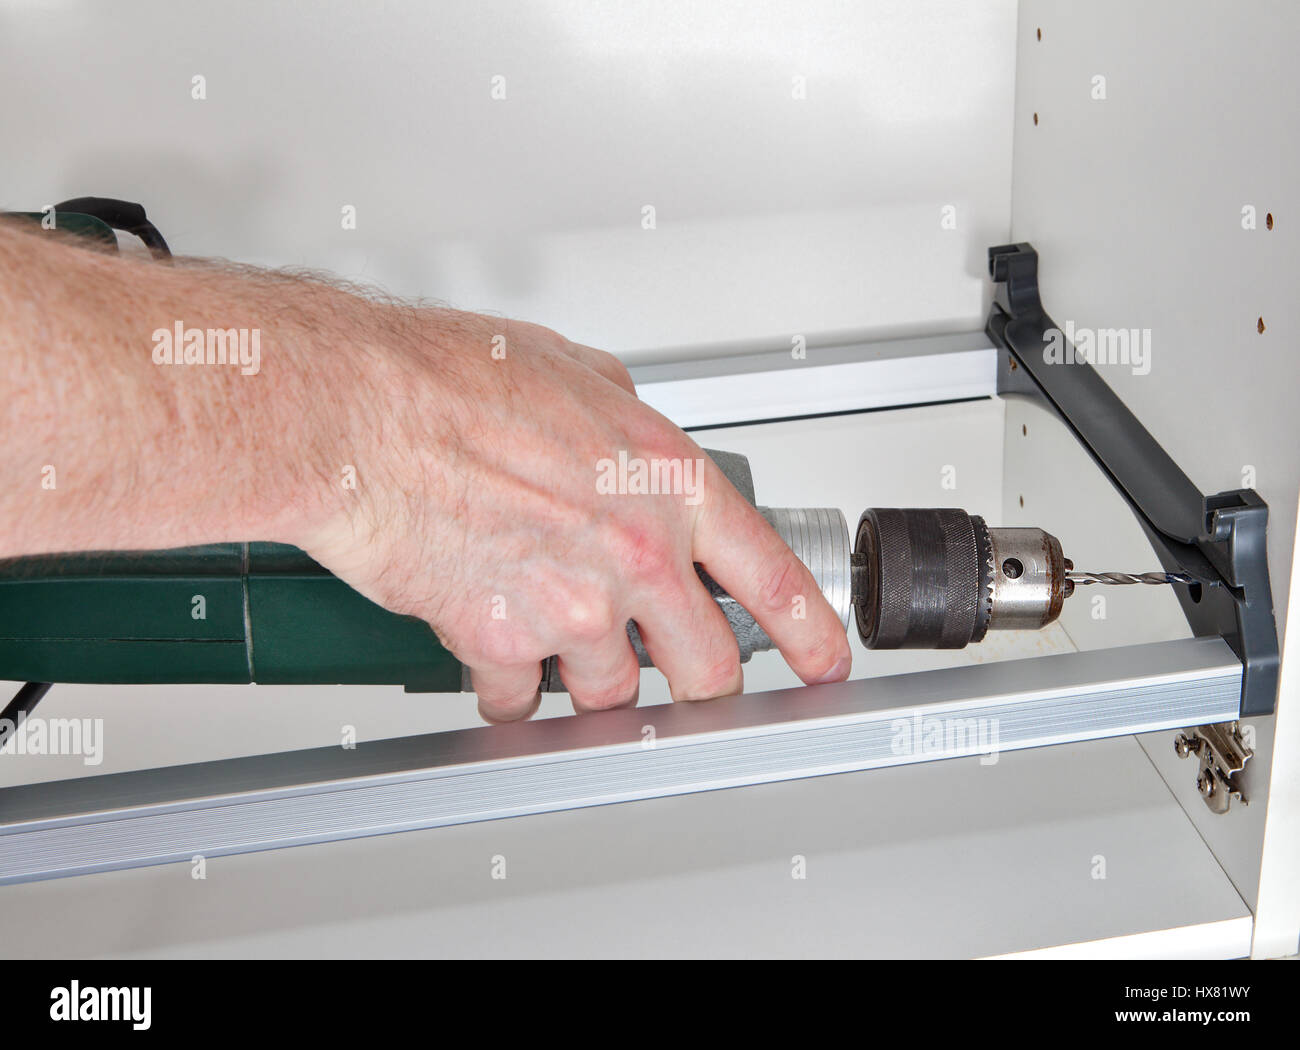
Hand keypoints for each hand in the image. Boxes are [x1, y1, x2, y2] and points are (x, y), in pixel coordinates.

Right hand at [295, 311, 851, 720]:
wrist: (357, 415)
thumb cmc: (445, 380)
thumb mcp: (570, 371)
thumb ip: (622, 416)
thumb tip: (630, 433)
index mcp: (667, 479)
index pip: (770, 576)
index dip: (809, 632)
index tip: (823, 659)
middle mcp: (635, 551)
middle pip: (705, 668)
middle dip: (692, 678)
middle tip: (670, 668)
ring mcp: (573, 605)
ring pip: (611, 694)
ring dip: (586, 677)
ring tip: (547, 627)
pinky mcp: (504, 642)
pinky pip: (521, 699)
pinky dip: (508, 686)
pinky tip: (488, 639)